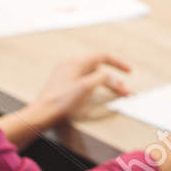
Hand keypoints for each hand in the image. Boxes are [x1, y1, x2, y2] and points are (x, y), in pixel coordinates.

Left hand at [7, 53, 132, 146]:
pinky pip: (84, 81)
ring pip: (92, 75)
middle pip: (98, 68)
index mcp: (76, 63)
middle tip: (123, 90)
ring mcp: (66, 75)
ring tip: (115, 93)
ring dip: (105, 83)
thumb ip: (102, 77)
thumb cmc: (61, 101)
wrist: (42, 113)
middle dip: (113, 79)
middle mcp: (71, 66)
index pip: (102, 56)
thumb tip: (110, 75)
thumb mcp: (86, 87)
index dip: (118, 63)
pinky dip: (95, 86)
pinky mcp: (64, 84)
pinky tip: (97, 94)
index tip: (128, 71)